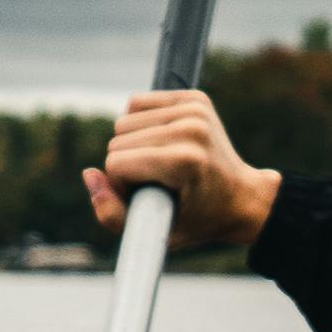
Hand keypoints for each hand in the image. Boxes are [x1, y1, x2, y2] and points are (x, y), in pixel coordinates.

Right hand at [83, 90, 280, 253]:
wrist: (243, 198)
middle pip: (118, 140)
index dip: (123, 187)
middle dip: (128, 166)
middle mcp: (191, 128)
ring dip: (133, 146)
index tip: (150, 198)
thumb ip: (112, 213)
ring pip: (124, 121)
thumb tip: (88, 174)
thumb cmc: (199, 220)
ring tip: (161, 165)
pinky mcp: (194, 98)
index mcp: (184, 160)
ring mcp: (195, 109)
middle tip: (158, 182)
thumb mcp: (155, 233)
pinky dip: (140, 124)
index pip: (116, 164)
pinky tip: (160, 142)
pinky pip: (138, 103)